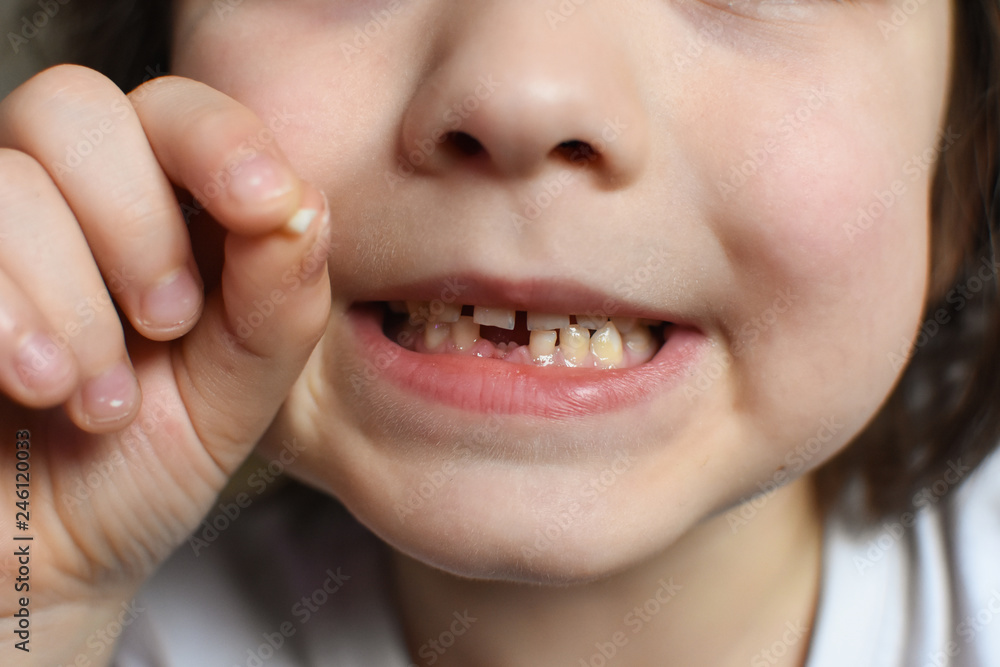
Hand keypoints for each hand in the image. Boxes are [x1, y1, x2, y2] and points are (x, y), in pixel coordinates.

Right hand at [0, 65, 330, 664]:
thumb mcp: (237, 392)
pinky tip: (37, 387)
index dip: (220, 139)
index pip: (176, 110)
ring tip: (98, 398)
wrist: (49, 557)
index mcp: (151, 205)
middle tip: (167, 323)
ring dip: (74, 300)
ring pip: (8, 180)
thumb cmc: (142, 464)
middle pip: (75, 107)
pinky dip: (7, 316)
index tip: (263, 204)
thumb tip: (304, 204)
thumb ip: (279, 301)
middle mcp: (52, 197)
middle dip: (137, 221)